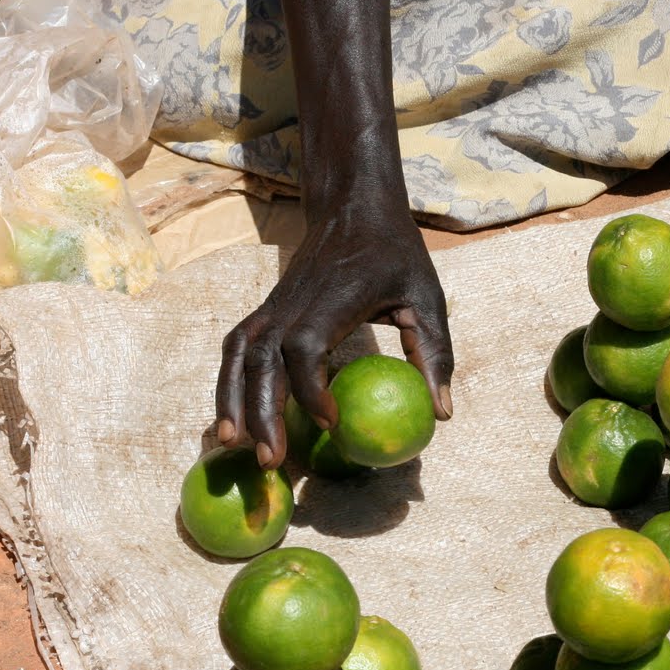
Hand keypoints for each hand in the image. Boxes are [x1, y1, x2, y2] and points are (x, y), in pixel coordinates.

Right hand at [214, 200, 452, 468]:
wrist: (354, 207)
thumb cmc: (396, 255)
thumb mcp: (426, 297)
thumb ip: (434, 353)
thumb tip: (441, 414)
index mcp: (334, 299)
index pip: (307, 346)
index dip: (311, 386)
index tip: (329, 423)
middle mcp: (293, 304)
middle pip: (262, 360)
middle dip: (262, 412)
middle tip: (271, 462)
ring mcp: (273, 306)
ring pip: (239, 357)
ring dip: (233, 402)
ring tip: (233, 447)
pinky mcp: (266, 310)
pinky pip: (236, 349)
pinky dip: (228, 383)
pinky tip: (231, 419)